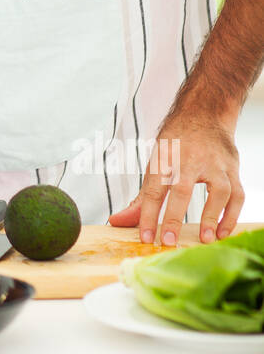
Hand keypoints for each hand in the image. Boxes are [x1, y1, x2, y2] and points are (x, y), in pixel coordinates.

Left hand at [108, 107, 243, 244]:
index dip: (147, 215)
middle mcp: (190, 160)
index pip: (153, 190)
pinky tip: (222, 232)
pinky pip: (237, 194)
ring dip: (212, 216)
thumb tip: (116, 222)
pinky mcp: (232, 167)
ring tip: (205, 240)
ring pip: (218, 190)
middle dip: (173, 217)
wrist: (204, 112)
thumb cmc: (176, 143)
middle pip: (181, 189)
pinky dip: (232, 215)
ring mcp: (215, 163)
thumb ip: (140, 198)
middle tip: (168, 241)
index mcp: (165, 158)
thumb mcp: (155, 163)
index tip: (146, 238)